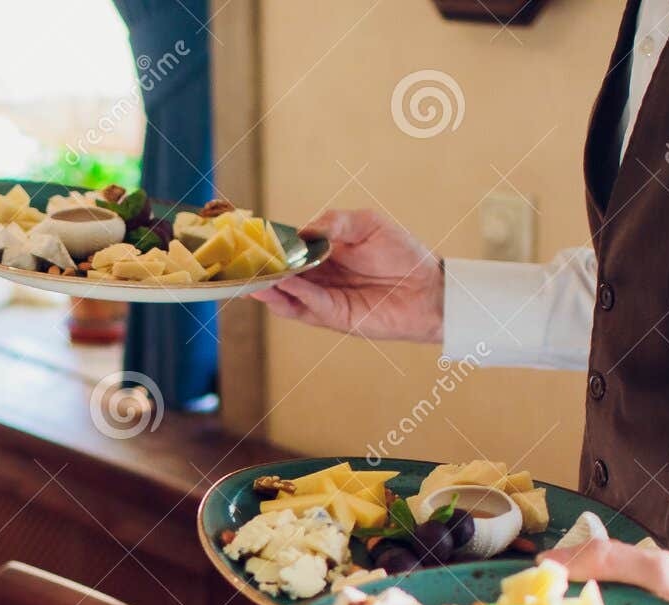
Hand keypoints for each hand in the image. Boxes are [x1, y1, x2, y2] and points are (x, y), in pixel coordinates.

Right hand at [251, 210, 444, 342]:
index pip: (289, 250)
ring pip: (286, 296)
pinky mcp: (333, 318)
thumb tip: (303, 230)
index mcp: (323, 253)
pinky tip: (283, 281)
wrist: (429, 288)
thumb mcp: (368, 224)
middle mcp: (318, 278)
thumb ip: (336, 222)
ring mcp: (323, 299)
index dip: (269, 246)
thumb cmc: (403, 253)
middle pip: (280, 275)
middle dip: (261, 270)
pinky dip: (294, 294)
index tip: (249, 240)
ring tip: (252, 277)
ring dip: (269, 287)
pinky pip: (308, 306)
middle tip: (239, 262)